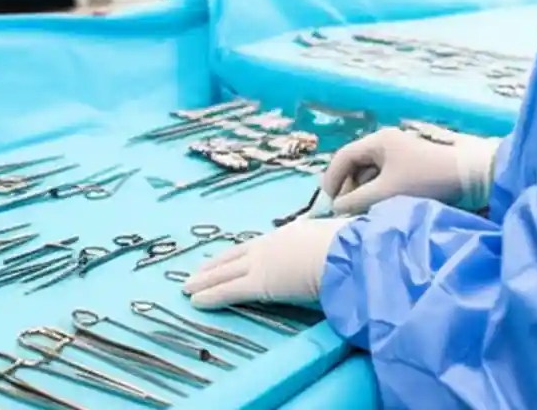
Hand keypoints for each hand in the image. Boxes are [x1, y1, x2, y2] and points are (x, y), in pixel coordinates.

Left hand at [185, 219, 350, 308]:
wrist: (346, 253)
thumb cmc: (349, 247)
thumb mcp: (337, 240)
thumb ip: (330, 245)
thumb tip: (338, 248)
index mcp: (291, 234)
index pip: (257, 245)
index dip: (240, 253)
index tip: (228, 257)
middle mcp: (271, 245)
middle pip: (234, 256)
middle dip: (214, 265)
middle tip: (197, 272)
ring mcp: (262, 263)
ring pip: (225, 273)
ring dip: (205, 280)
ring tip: (188, 286)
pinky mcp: (259, 284)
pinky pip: (228, 291)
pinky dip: (210, 296)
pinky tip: (194, 301)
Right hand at [321, 129, 499, 215]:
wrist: (469, 177)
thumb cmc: (426, 180)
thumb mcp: (386, 192)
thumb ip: (356, 200)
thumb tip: (337, 207)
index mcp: (379, 141)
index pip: (344, 156)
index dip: (332, 179)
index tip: (329, 202)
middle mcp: (387, 142)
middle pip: (356, 163)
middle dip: (349, 187)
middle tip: (347, 209)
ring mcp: (401, 152)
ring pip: (371, 172)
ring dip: (364, 191)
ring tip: (363, 210)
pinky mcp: (412, 165)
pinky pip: (385, 176)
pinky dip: (378, 190)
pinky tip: (381, 205)